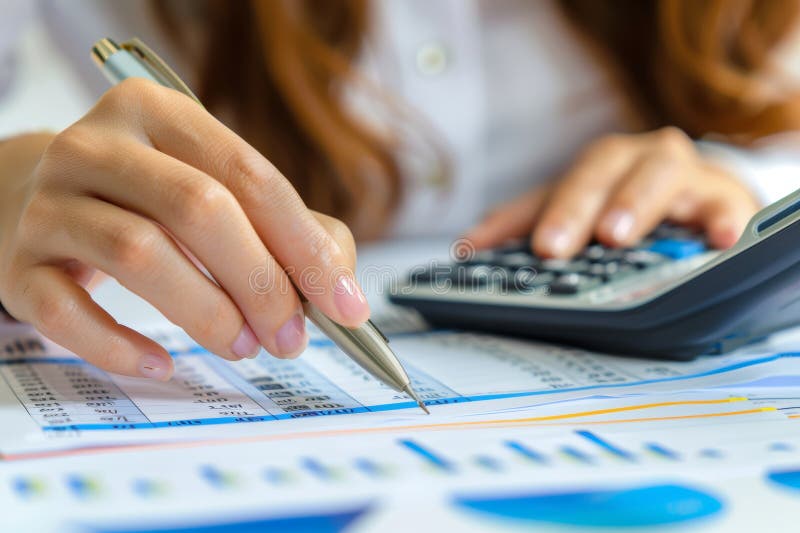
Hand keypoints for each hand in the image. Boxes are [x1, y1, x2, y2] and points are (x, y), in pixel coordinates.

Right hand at [0, 78, 368, 380]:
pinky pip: (66, 312)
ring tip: (242, 345)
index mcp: (160, 114)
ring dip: (206, 312)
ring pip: (137, 254)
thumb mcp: (213, 187)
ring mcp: (49, 202)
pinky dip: (119, 345)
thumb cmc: (144, 198)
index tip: (345, 303)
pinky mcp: (16, 262)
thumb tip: (337, 281)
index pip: (249, 176)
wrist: (26, 195)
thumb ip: (286, 228)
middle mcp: (99, 146)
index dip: (305, 245)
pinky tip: (161, 361)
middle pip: (198, 209)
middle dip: (260, 281)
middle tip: (290, 335)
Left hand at [466, 127, 760, 256]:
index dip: (522, 218)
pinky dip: (721, 219)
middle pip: (600, 170)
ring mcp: (681, 175)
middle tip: (552, 247)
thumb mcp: (581, 214)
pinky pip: (724, 205)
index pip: (553, 188)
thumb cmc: (634, 207)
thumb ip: (525, 226)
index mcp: (597, 168)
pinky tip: (716, 240)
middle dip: (572, 208)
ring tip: (615, 236)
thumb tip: (467, 247)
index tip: (497, 249)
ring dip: (633, 202)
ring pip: (658, 172)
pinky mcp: (724, 196)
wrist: (708, 199)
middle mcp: (634, 160)